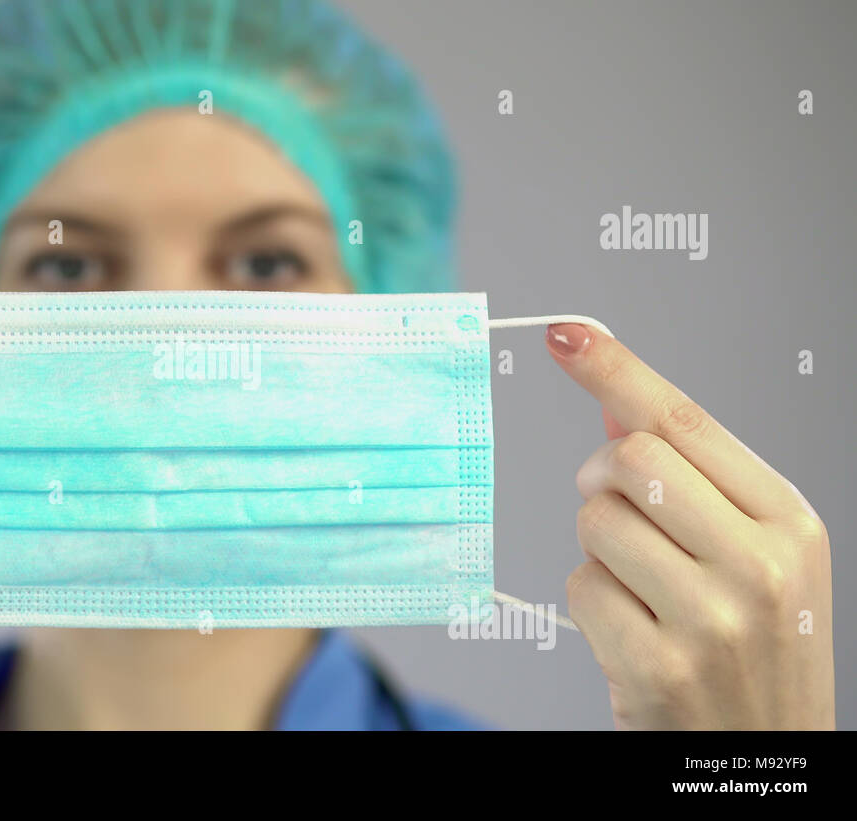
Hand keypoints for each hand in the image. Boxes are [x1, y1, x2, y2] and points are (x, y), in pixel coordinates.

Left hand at [547, 323, 833, 729]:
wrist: (766, 758)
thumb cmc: (754, 648)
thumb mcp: (758, 557)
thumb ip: (696, 483)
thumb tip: (616, 412)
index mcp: (792, 522)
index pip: (685, 420)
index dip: (616, 371)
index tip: (567, 334)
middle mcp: (762, 565)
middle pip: (629, 459)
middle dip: (603, 479)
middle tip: (619, 513)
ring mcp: (711, 620)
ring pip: (596, 521)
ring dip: (599, 549)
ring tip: (641, 590)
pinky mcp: (657, 666)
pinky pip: (580, 587)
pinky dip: (591, 601)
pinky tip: (632, 634)